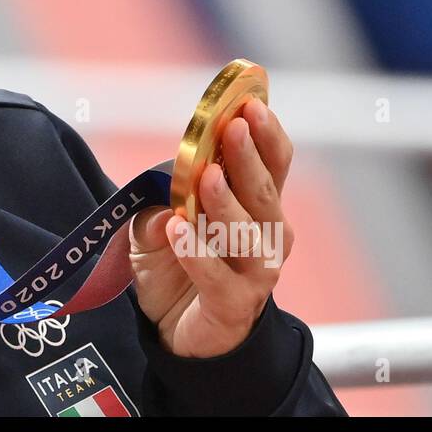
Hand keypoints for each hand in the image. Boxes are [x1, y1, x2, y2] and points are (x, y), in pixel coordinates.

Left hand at [128, 98, 295, 356]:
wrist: (172, 328)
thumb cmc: (174, 264)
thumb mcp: (157, 222)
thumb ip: (161, 201)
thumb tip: (166, 199)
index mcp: (256, 206)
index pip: (274, 163)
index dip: (267, 134)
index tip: (251, 103)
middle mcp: (266, 236)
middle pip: (265, 192)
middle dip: (248, 157)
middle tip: (233, 126)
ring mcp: (255, 273)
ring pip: (247, 234)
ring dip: (226, 203)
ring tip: (206, 176)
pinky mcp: (233, 305)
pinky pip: (218, 278)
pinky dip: (199, 253)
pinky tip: (179, 229)